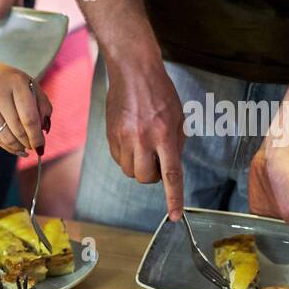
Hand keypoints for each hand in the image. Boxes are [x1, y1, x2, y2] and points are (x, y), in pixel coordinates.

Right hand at [0, 51, 52, 156]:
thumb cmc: (7, 81)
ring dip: (18, 146)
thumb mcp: (28, 84)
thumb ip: (42, 104)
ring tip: (25, 148)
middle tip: (35, 147)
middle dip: (29, 142)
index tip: (41, 146)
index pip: (30, 118)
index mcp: (17, 84)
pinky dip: (7, 146)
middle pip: (18, 129)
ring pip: (6, 136)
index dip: (37, 136)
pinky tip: (15, 148)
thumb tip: (45, 130)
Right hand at [105, 57, 186, 218]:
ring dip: (138, 166)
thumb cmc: (160, 92)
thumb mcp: (178, 117)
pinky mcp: (110, 136)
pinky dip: (126, 156)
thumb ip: (175, 144)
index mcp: (165, 134)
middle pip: (144, 177)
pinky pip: (118, 159)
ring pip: (129, 171)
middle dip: (151, 176)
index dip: (173, 198)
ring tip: (143, 147)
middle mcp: (143, 139)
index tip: (175, 216)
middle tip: (157, 162)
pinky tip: (131, 140)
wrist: (133, 72)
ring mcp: (124, 138)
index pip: (171, 175)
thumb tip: (169, 167)